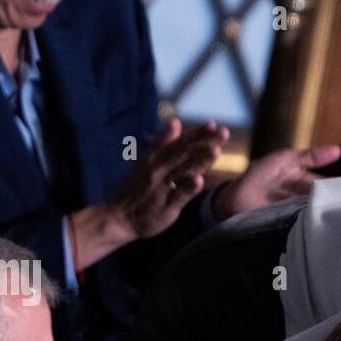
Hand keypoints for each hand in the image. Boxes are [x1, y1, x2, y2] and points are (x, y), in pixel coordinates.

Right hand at [116, 119, 229, 238]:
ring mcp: (161, 188)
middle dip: (205, 142)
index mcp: (155, 158)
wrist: (116, 217)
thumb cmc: (134, 188)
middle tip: (224, 133)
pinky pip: (177, 196)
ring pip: (182, 172)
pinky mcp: (164, 207)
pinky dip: (187, 188)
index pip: (180, 143)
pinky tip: (199, 180)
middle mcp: (158, 170)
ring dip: (199, 160)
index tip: (213, 125)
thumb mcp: (145, 161)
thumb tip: (176, 123)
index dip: (197, 134)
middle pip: (184, 154)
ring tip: (216, 150)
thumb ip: (162, 144)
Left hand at [213, 145, 340, 219]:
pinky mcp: (292, 230)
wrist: (232, 200)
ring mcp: (301, 217)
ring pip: (323, 216)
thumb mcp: (284, 160)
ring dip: (335, 215)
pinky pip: (308, 229)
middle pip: (332, 201)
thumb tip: (338, 150)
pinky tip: (329, 229)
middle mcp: (308, 201)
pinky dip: (319, 229)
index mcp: (308, 185)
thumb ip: (309, 156)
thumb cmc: (257, 177)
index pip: (333, 183)